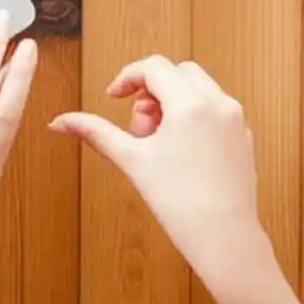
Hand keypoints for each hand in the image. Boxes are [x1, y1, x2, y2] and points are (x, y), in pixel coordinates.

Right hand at [48, 55, 261, 266]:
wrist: (224, 237)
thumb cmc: (180, 203)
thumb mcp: (132, 161)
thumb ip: (95, 132)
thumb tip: (60, 121)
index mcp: (190, 104)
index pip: (154, 66)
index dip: (128, 77)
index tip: (114, 97)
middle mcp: (218, 103)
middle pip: (178, 72)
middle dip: (153, 91)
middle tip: (140, 127)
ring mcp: (235, 119)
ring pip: (199, 89)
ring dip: (173, 102)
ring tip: (160, 143)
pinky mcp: (244, 135)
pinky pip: (215, 109)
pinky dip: (194, 116)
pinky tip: (181, 153)